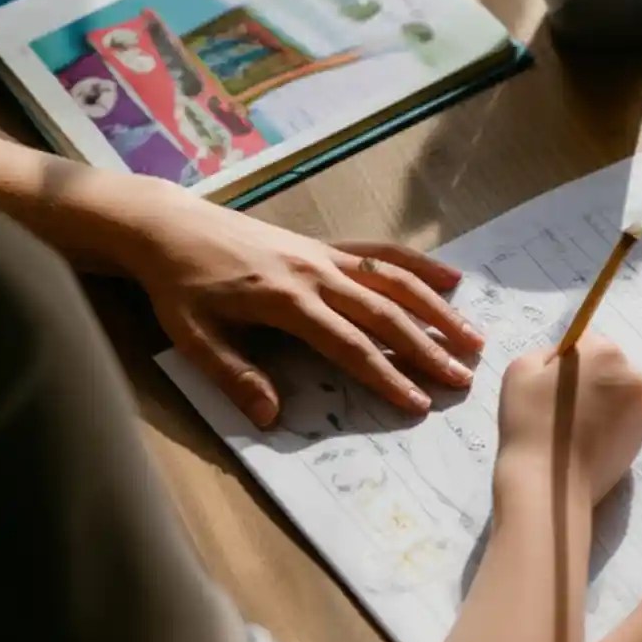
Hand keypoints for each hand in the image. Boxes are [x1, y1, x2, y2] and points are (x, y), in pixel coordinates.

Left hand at [124, 186, 483, 426]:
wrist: (170, 225)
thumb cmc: (179, 285)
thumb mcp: (191, 337)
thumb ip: (234, 375)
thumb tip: (272, 416)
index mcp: (285, 301)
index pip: (348, 347)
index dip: (385, 377)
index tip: (417, 403)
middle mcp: (315, 274)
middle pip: (384, 315)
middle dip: (427, 349)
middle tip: (462, 378)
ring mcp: (325, 255)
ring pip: (394, 282)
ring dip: (437, 309)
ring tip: (471, 337)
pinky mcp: (326, 244)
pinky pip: (381, 253)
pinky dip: (418, 264)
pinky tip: (451, 279)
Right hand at [496, 334, 641, 503]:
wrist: (549, 485)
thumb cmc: (529, 420)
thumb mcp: (522, 368)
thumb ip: (548, 352)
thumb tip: (564, 360)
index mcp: (606, 353)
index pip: (587, 341)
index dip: (565, 360)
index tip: (549, 383)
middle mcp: (632, 377)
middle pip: (606, 366)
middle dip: (587, 379)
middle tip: (557, 406)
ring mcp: (640, 410)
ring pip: (615, 394)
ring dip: (598, 402)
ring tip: (570, 428)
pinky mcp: (641, 439)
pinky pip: (621, 420)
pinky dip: (606, 425)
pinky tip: (583, 442)